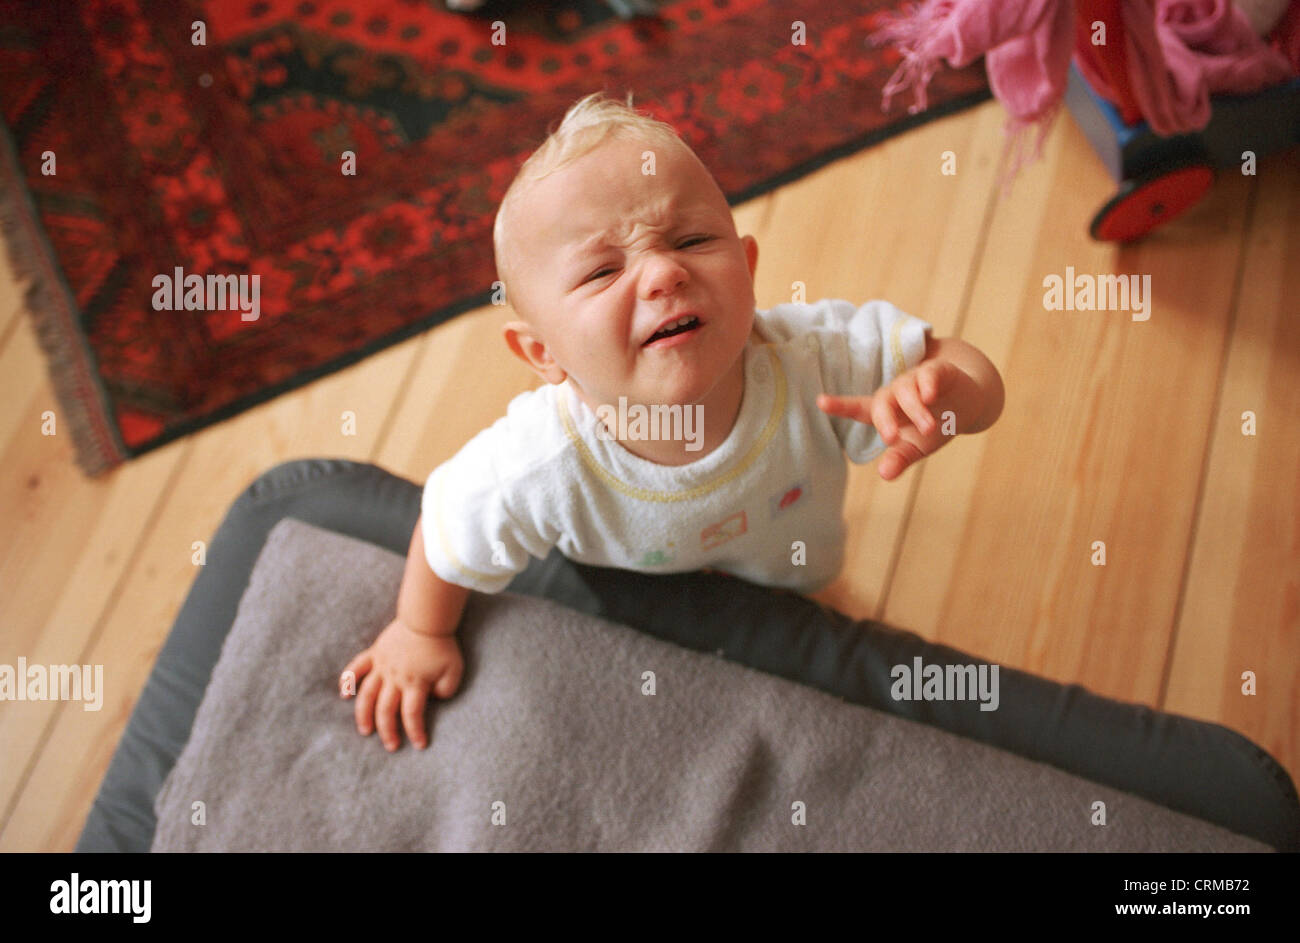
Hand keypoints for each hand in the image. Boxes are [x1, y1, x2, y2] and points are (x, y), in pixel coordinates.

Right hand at [340, 617, 463, 751]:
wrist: (427, 618)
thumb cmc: (443, 645)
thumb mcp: (454, 670)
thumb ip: (446, 690)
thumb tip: (433, 699)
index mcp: (415, 683)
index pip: (412, 715)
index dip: (415, 732)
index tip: (419, 745)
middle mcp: (395, 678)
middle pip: (386, 710)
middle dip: (388, 732)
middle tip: (391, 747)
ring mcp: (382, 666)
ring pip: (367, 695)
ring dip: (364, 714)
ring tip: (365, 730)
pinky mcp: (375, 654)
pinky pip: (356, 667)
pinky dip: (348, 680)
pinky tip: (343, 693)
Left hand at [817, 358, 966, 480]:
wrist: (967, 401)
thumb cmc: (933, 425)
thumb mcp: (916, 446)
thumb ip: (900, 458)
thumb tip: (884, 474)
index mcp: (886, 412)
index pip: (860, 409)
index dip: (841, 406)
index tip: (821, 401)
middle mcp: (896, 394)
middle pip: (882, 402)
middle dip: (885, 420)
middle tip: (890, 439)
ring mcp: (915, 381)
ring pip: (907, 390)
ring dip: (916, 409)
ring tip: (929, 428)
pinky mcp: (938, 372)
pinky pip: (928, 374)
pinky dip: (927, 383)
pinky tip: (929, 395)